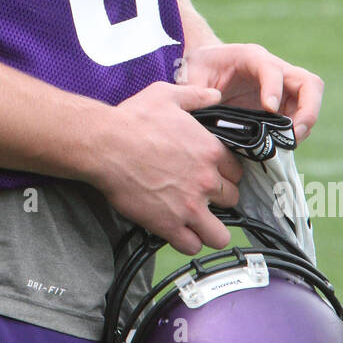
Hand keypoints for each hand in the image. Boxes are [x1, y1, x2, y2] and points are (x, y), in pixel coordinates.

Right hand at [93, 82, 242, 254]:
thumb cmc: (133, 120)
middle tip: (204, 198)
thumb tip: (213, 95)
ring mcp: (190, 206)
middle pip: (232, 200)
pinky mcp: (169, 225)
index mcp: (210, 151)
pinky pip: (192, 246)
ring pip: (219, 234)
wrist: (105, 145)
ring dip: (211, 230)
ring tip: (198, 224)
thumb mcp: (167, 95)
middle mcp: (206, 180)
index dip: (226, 175)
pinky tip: (178, 232)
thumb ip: (196, 96)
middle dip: (220, 200)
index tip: (215, 176)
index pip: (237, 172)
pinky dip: (187, 242)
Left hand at [176, 44, 323, 139]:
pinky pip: (300, 115)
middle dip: (308, 109)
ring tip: (287, 144)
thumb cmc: (199, 68)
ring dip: (305, 123)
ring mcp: (283, 87)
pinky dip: (295, 131)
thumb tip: (206, 113)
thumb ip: (195, 93)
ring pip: (310, 100)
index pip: (271, 69)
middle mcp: (274, 69)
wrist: (206, 66)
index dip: (274, 88)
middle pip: (309, 83)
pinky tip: (280, 145)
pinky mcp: (283, 103)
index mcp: (250, 57)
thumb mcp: (191, 76)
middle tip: (293, 134)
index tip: (268, 108)